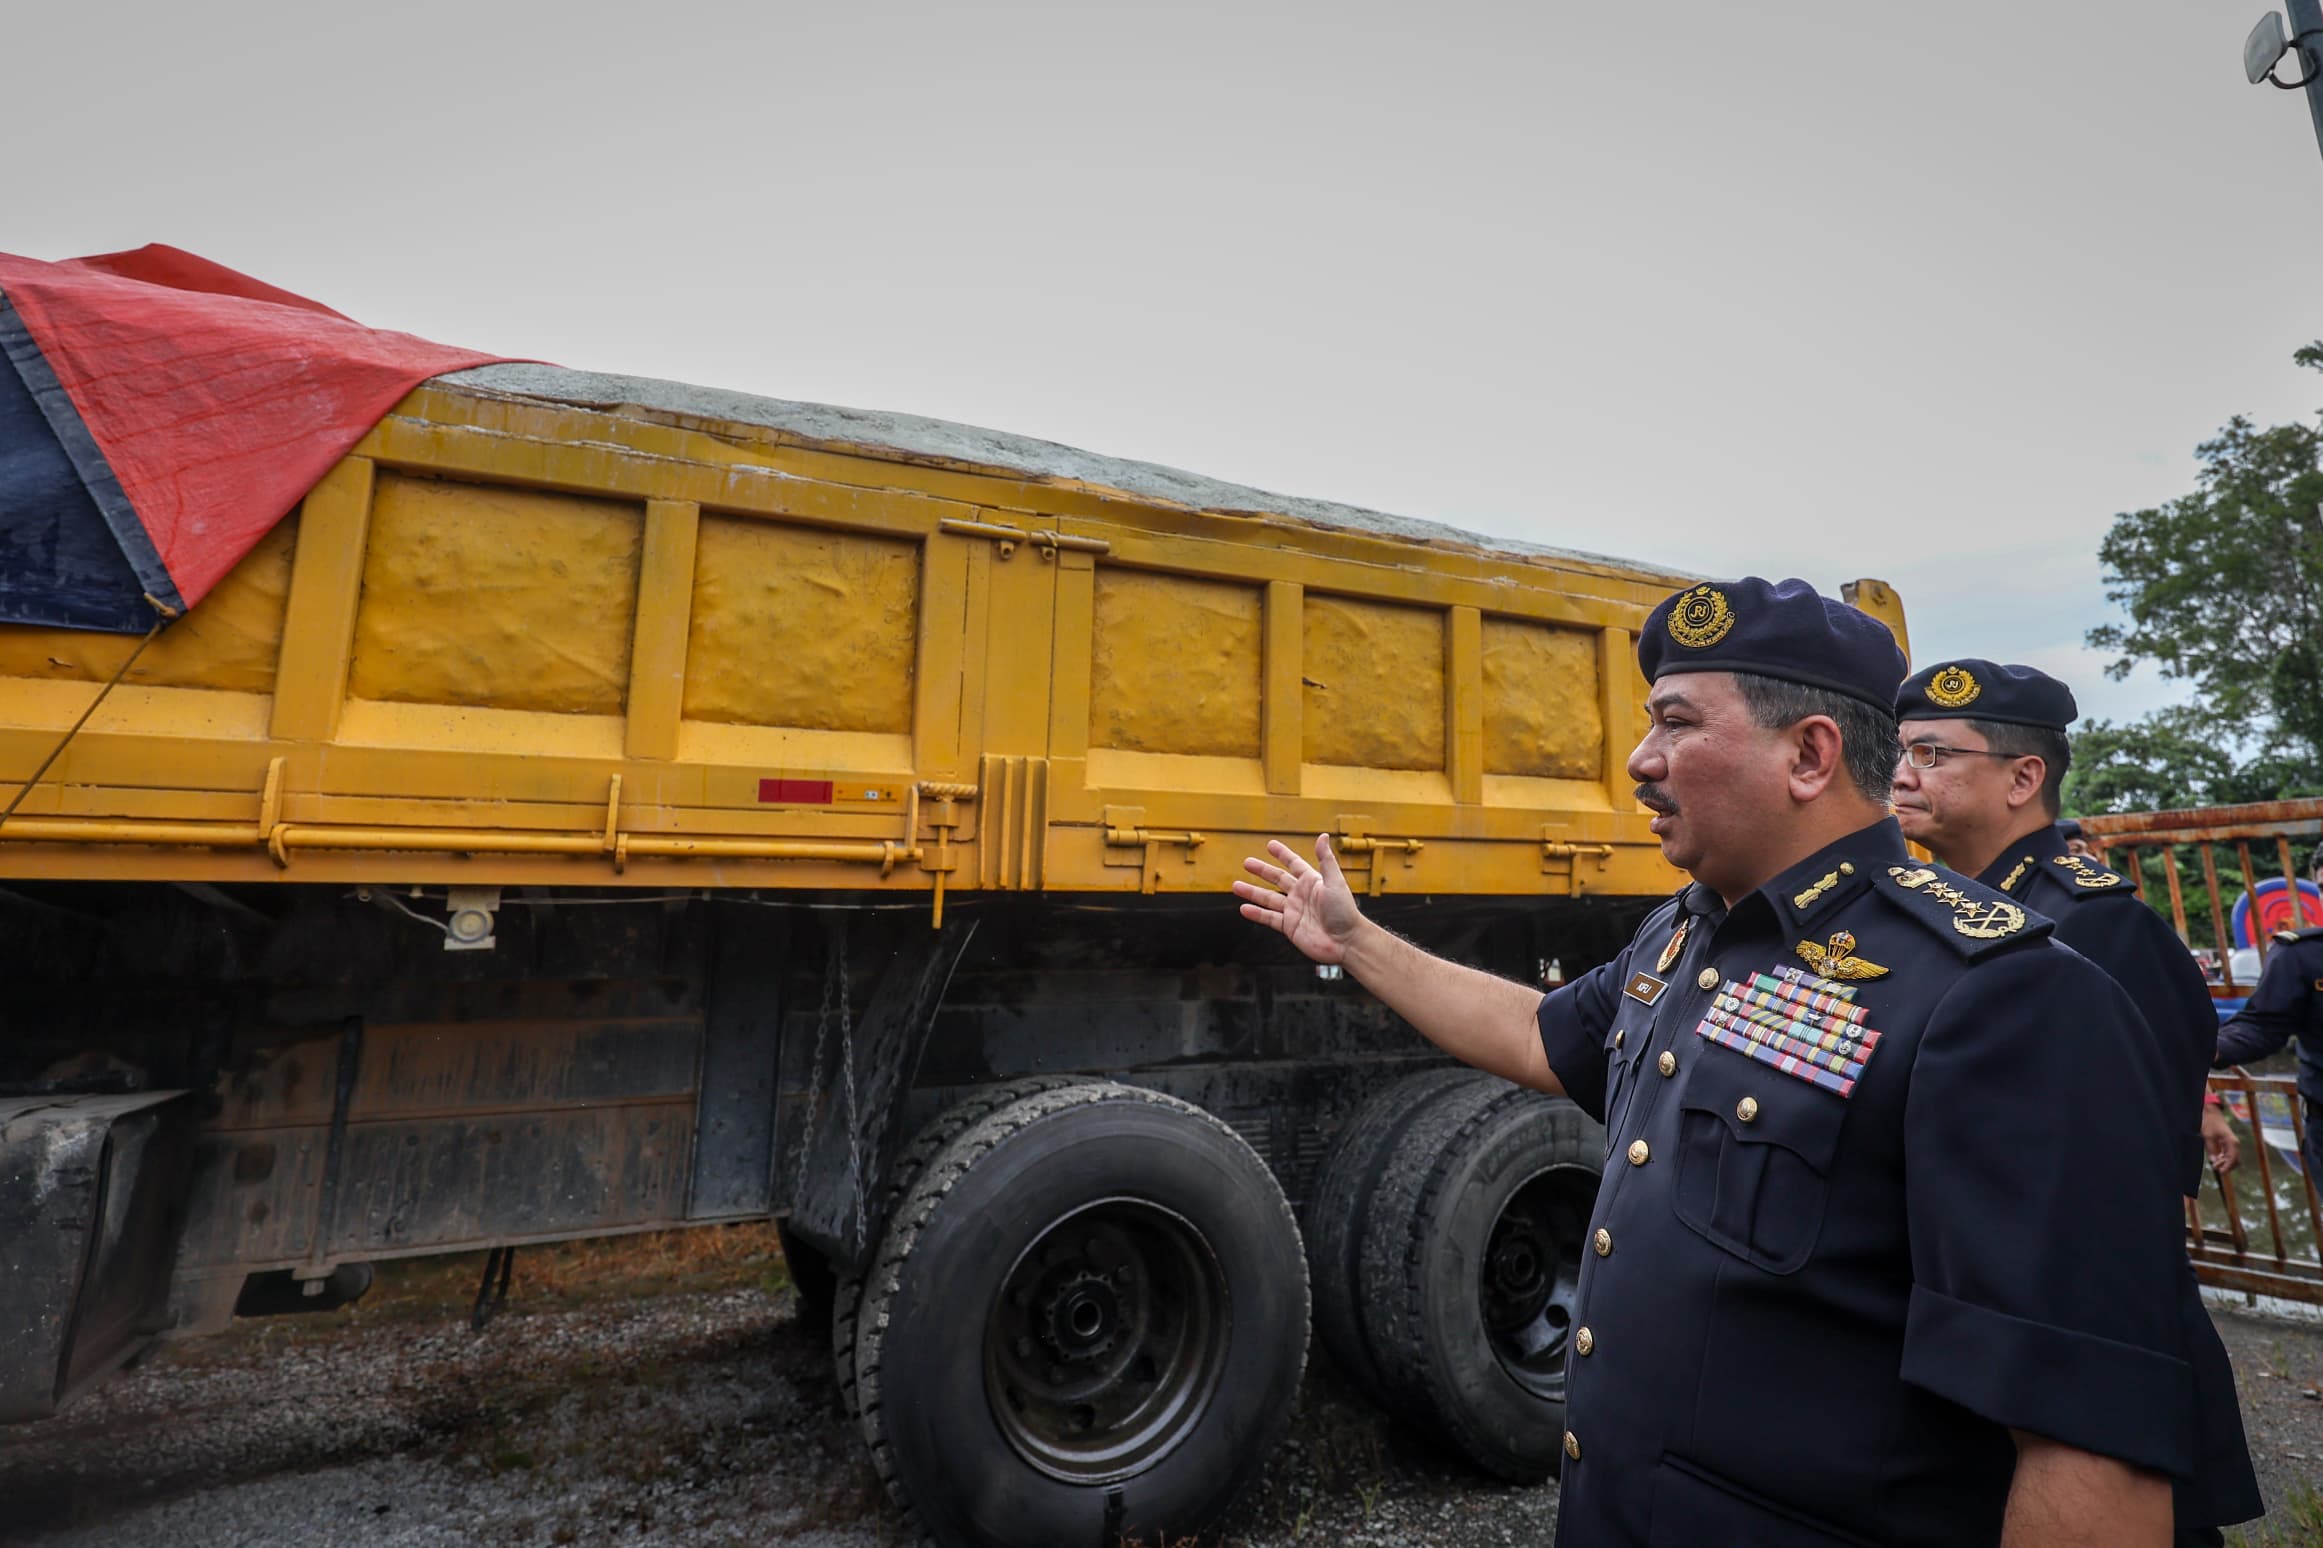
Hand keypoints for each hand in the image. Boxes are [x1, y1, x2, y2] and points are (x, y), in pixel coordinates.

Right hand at [1234, 835, 1364, 965]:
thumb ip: (1326, 860)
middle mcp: (1301, 895)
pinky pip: (1269, 918)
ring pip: (1268, 899)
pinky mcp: (1290, 927)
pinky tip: (1244, 908)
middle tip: (1247, 862)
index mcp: (1312, 882)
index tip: (1270, 845)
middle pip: (1277, 879)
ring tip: (1236, 886)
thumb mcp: (1335, 882)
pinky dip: (1256, 914)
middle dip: (1262, 871)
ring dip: (1252, 892)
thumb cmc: (1345, 912)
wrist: (1345, 942)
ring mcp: (1294, 911)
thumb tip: (1322, 836)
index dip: (1283, 854)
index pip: (1294, 864)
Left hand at [2201, 1104, 2239, 1174]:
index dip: (2227, 1167)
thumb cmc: (2210, 1123)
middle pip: (2236, 1161)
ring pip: (2233, 1159)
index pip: (2233, 1159)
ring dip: (2225, 1163)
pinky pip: (2229, 1155)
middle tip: (2215, 1166)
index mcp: (2232, 1142)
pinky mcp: (2228, 1143)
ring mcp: (2232, 1144)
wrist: (2211, 1113)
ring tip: (2215, 1162)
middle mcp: (2235, 1144)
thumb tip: (2214, 1162)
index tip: (2220, 1173)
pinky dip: (2224, 1159)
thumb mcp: (2208, 1136)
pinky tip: (2216, 1158)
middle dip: (2227, 1166)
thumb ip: (2211, 1149)